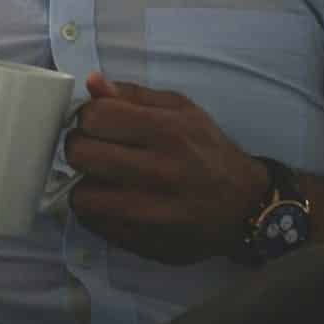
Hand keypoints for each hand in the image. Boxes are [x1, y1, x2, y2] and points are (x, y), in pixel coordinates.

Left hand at [62, 72, 269, 264]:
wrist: (243, 207)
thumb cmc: (208, 152)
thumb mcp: (182, 111)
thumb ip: (134, 96)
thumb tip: (92, 83)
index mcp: (168, 132)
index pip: (95, 118)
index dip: (89, 117)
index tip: (99, 123)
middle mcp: (158, 172)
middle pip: (80, 154)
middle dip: (80, 147)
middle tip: (94, 149)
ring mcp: (149, 213)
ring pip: (81, 194)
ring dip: (85, 184)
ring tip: (102, 179)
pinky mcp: (141, 240)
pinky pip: (94, 223)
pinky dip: (97, 210)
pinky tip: (114, 200)